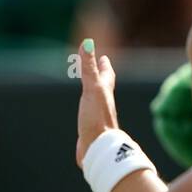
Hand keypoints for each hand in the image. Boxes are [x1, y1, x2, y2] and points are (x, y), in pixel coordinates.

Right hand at [75, 39, 119, 167]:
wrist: (98, 148)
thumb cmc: (97, 117)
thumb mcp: (93, 88)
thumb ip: (89, 68)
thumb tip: (87, 43)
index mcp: (105, 92)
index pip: (106, 74)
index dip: (104, 66)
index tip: (103, 57)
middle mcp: (103, 104)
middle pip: (103, 87)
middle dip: (100, 78)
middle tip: (98, 70)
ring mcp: (96, 118)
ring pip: (96, 102)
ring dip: (93, 95)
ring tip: (89, 91)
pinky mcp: (89, 130)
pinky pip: (88, 118)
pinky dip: (86, 113)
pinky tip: (84, 117)